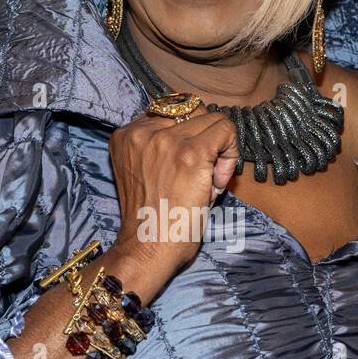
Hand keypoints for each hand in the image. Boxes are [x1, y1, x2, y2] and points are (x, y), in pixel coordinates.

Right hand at [109, 108, 239, 270]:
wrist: (148, 248)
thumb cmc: (152, 219)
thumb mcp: (147, 171)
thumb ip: (165, 146)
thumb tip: (206, 132)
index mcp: (127, 135)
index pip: (172, 112)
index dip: (187, 138)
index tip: (187, 168)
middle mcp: (142, 131)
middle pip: (193, 111)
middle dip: (204, 139)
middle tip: (201, 175)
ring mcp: (166, 139)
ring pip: (212, 119)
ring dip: (218, 147)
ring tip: (208, 180)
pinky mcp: (190, 152)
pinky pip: (225, 130)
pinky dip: (230, 154)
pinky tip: (217, 182)